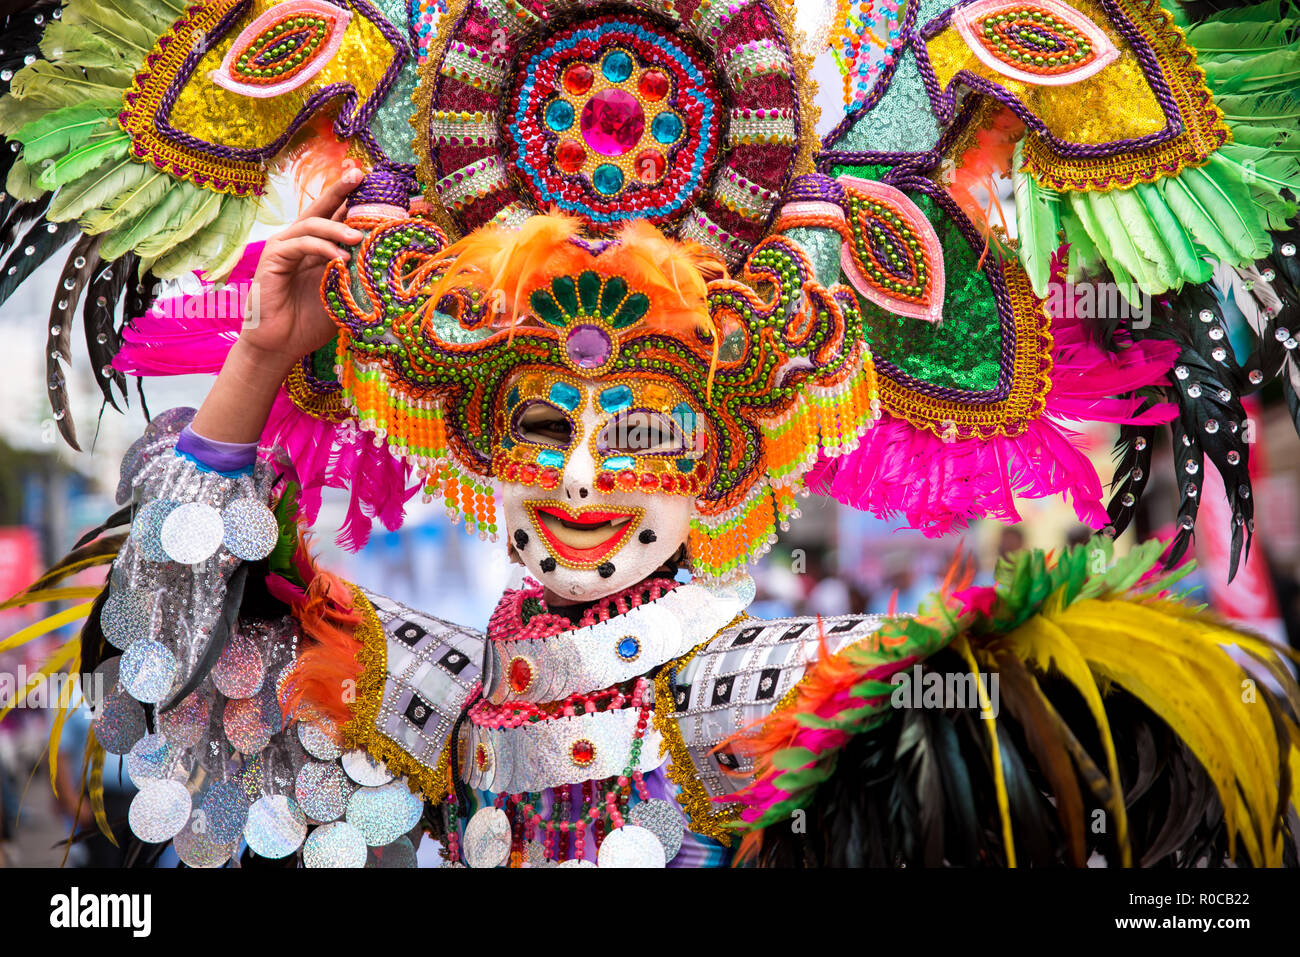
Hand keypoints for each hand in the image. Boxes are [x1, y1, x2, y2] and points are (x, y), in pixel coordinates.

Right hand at [237, 167, 366, 374]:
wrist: (281, 345)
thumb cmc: (312, 322)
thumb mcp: (345, 294)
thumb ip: (361, 275)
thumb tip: (394, 263)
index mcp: (319, 246)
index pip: (339, 216)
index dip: (357, 202)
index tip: (380, 188)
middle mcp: (301, 240)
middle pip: (322, 207)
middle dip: (341, 189)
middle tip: (361, 175)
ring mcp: (285, 247)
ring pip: (312, 224)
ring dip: (337, 228)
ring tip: (359, 237)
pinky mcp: (273, 259)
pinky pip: (300, 244)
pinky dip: (322, 248)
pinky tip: (340, 259)